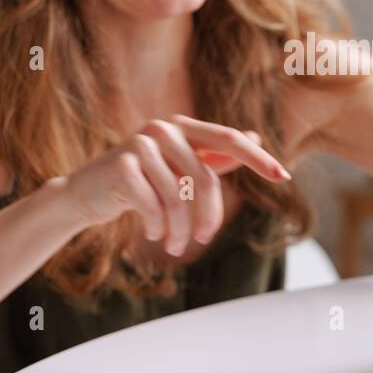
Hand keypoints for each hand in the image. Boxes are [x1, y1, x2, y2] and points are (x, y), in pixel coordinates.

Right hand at [63, 114, 290, 254]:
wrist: (88, 192)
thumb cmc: (142, 181)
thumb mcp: (180, 168)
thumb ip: (215, 155)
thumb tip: (255, 138)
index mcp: (182, 127)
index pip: (228, 138)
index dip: (257, 159)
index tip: (283, 176)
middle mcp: (163, 129)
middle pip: (205, 177)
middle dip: (208, 216)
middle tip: (203, 240)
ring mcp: (140, 144)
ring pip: (178, 196)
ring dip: (178, 229)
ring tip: (174, 245)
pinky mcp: (122, 165)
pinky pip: (153, 204)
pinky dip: (157, 225)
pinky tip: (153, 233)